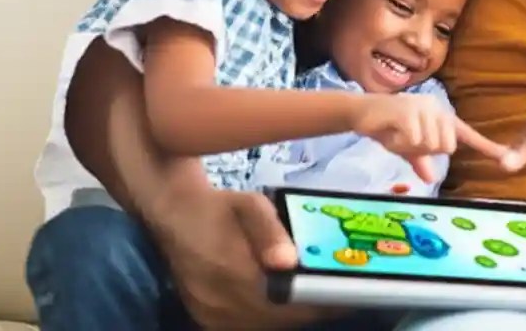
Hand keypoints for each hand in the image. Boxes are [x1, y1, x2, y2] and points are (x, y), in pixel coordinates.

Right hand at [146, 184, 335, 329]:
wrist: (174, 215)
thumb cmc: (221, 209)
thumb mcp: (250, 206)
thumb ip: (270, 232)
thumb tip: (289, 262)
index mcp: (236, 274)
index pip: (292, 302)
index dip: (324, 302)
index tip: (351, 292)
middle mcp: (224, 303)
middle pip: (284, 319)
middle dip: (314, 308)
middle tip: (337, 292)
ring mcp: (214, 317)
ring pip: (268, 326)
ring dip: (294, 314)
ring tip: (315, 296)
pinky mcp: (208, 322)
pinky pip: (250, 326)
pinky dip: (271, 317)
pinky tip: (284, 301)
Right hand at [352, 94, 510, 181]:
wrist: (361, 113)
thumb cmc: (386, 128)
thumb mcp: (406, 148)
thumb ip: (421, 160)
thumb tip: (431, 177)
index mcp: (440, 117)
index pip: (467, 135)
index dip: (487, 148)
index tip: (507, 160)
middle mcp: (436, 108)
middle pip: (446, 146)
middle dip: (424, 150)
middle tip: (405, 140)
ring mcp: (423, 107)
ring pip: (430, 144)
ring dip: (410, 146)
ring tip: (396, 134)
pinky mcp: (408, 111)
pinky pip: (415, 140)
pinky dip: (400, 142)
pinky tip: (390, 132)